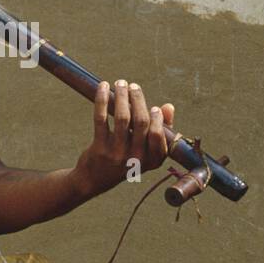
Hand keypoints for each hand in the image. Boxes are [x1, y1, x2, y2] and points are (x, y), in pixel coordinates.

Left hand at [73, 80, 174, 195]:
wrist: (95, 179)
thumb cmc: (125, 159)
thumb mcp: (146, 150)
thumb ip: (161, 130)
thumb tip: (168, 107)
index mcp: (152, 160)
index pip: (158, 136)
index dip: (157, 118)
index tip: (153, 106)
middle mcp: (136, 159)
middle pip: (141, 122)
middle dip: (138, 99)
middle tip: (133, 86)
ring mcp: (117, 154)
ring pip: (122, 118)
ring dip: (121, 96)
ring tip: (120, 83)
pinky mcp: (99, 148)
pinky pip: (101, 118)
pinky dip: (102, 100)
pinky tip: (103, 87)